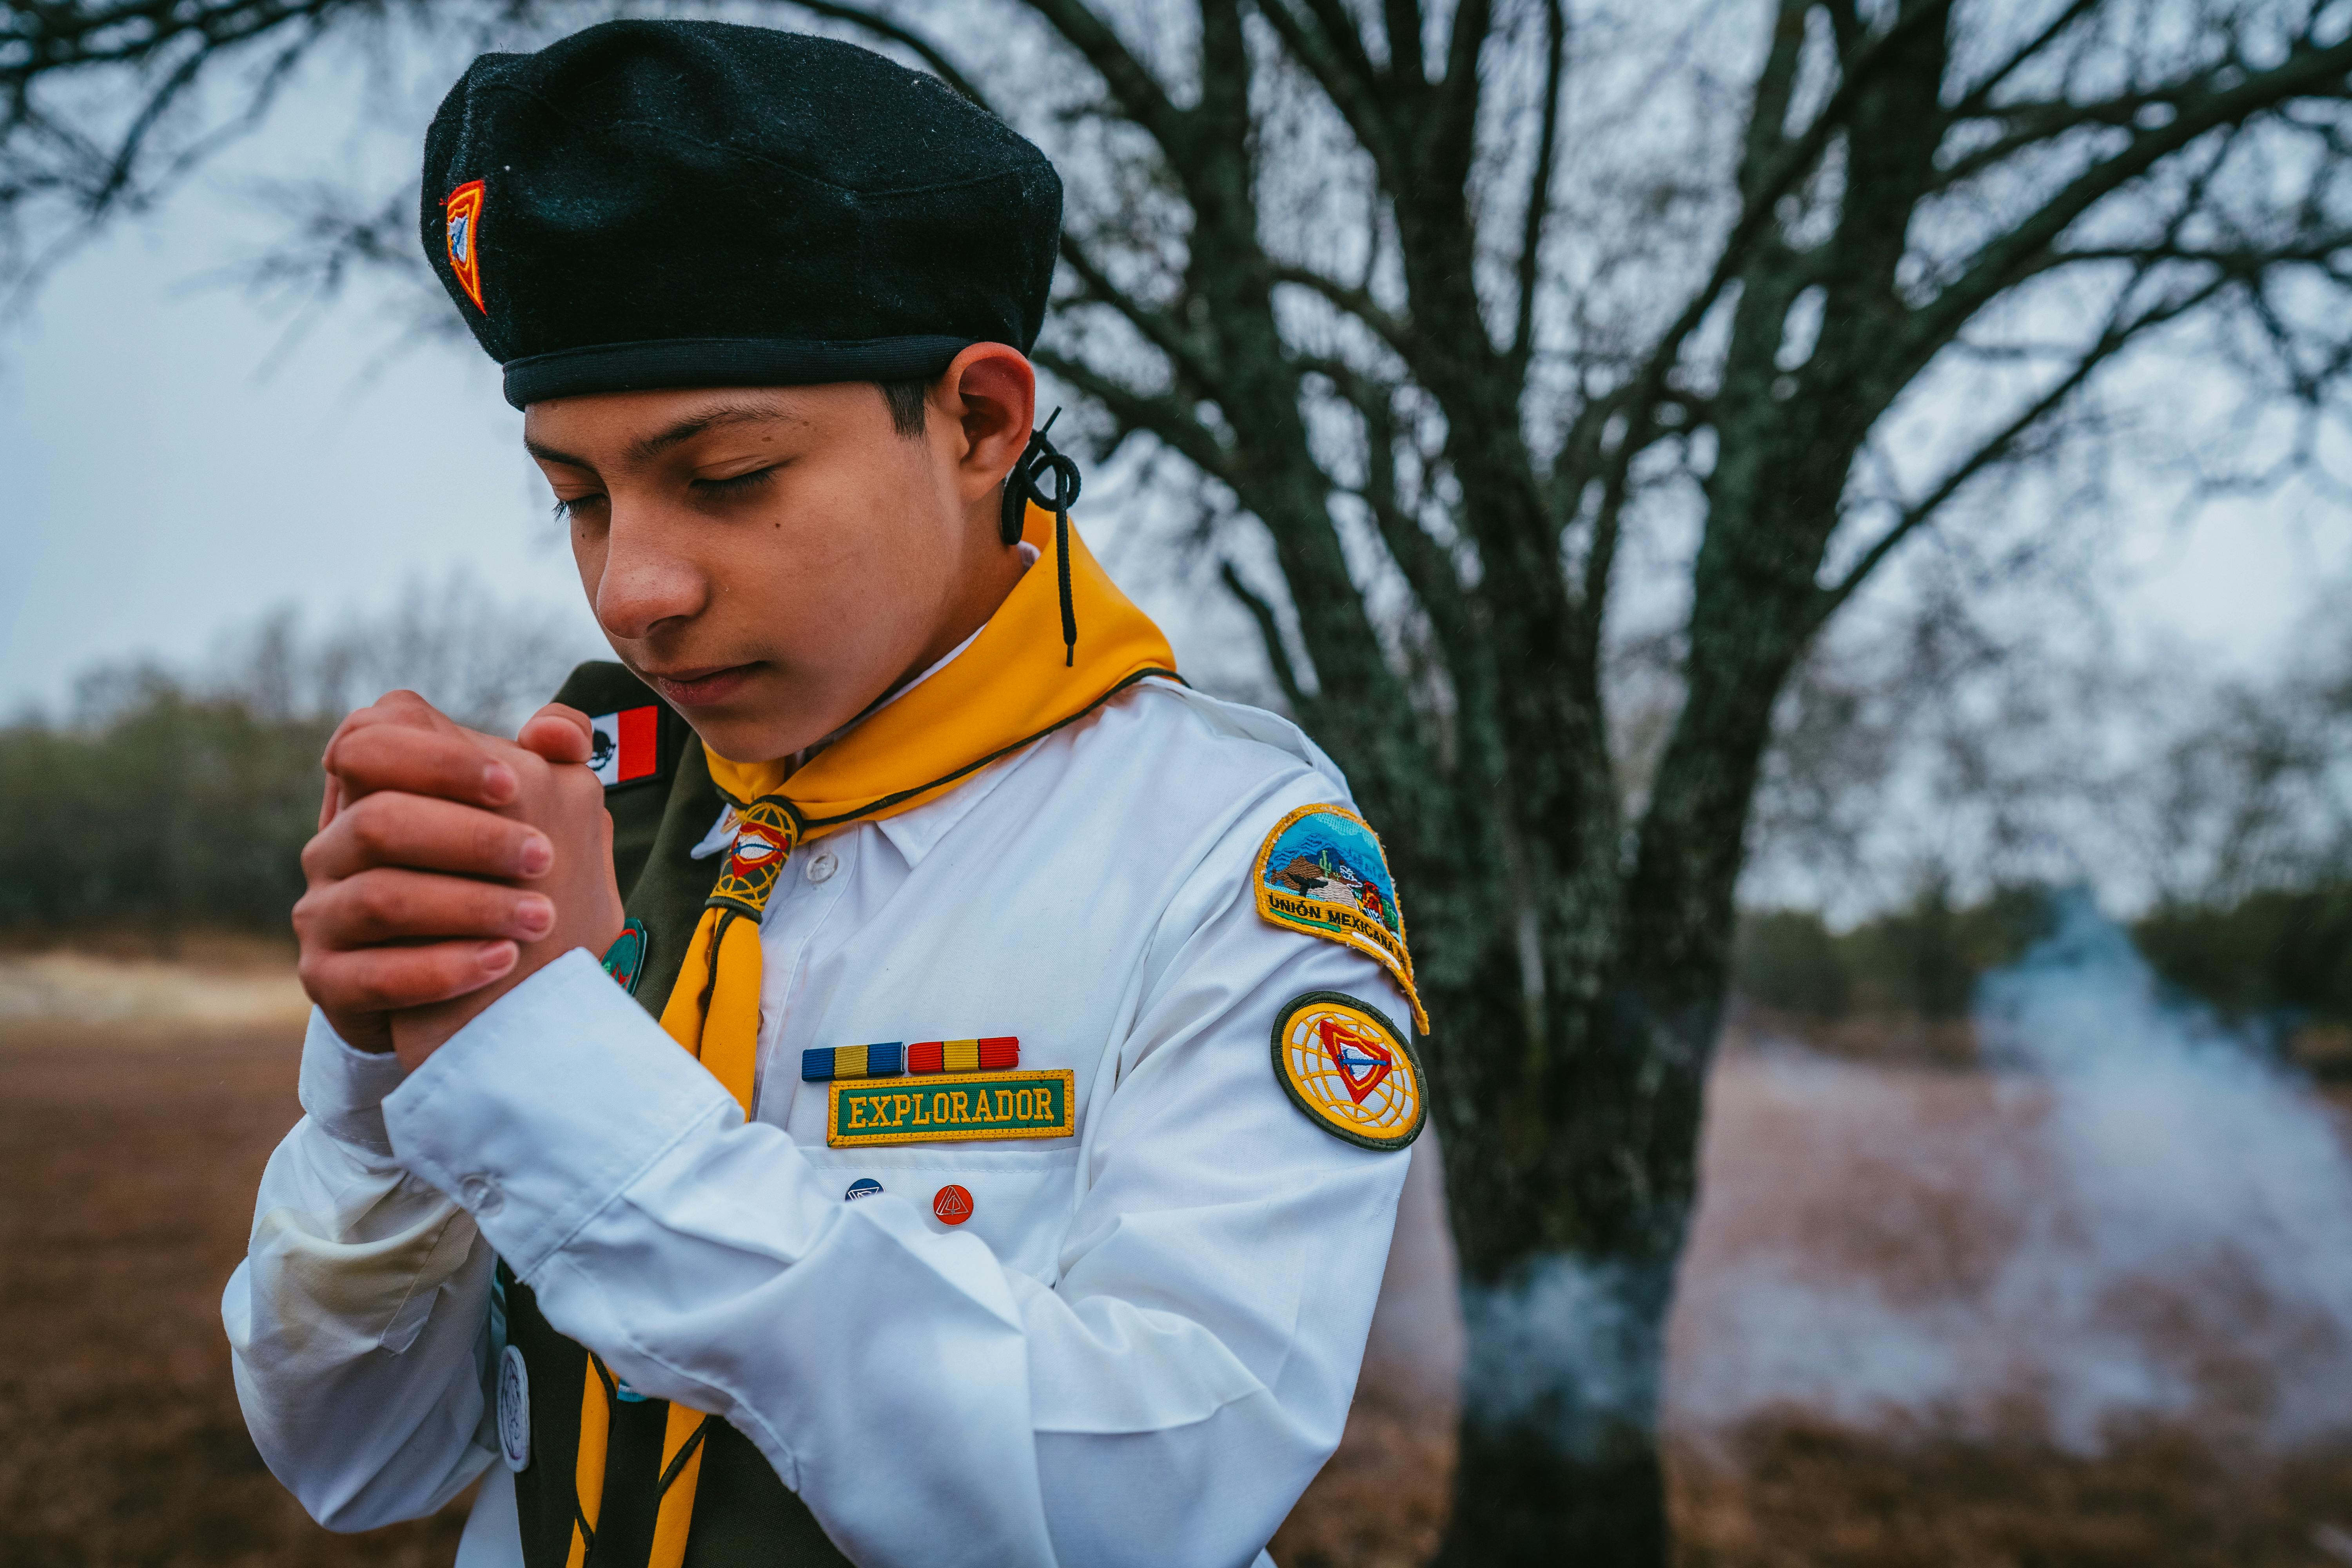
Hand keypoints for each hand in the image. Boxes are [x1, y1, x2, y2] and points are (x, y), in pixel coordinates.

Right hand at [293, 692, 624, 1069]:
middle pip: (378, 821)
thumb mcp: (532, 821)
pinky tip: (503, 961)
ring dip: (469, 905)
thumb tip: (561, 733)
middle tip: (546, 857)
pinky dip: (442, 969)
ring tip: (540, 917)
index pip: (367, 741)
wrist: (478, 985)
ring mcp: (322, 915)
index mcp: (373, 791)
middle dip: (470, 838)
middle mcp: (334, 847)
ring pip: (379, 898)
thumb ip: (549, 766)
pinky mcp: (327, 981)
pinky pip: (372, 976)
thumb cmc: (504, 884)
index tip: (513, 786)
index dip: (437, 758)